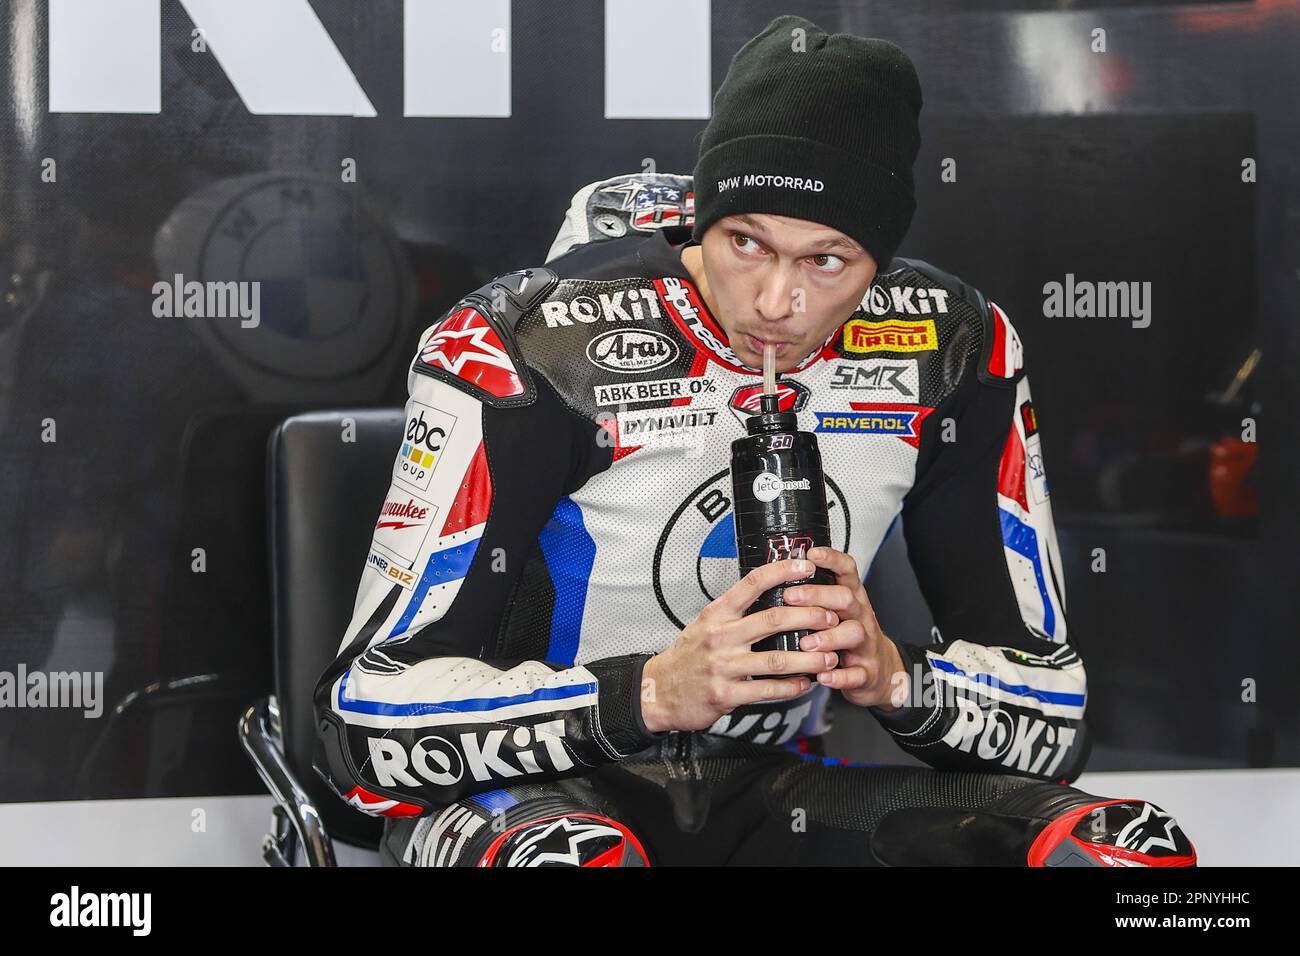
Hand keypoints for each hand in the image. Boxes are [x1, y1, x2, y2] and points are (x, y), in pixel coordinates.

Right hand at [641, 558, 842, 732]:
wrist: (658, 690)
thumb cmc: (687, 656)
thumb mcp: (705, 623)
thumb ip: (734, 611)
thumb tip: (770, 592)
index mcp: (717, 613)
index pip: (753, 583)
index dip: (782, 572)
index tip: (806, 566)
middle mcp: (720, 636)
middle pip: (773, 619)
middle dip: (809, 617)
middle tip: (831, 618)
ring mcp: (723, 665)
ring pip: (777, 659)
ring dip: (809, 659)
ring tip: (830, 658)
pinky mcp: (726, 694)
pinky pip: (766, 690)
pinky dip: (791, 687)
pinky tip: (805, 683)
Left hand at [782, 547, 908, 710]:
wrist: (881, 671)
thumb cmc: (848, 636)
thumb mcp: (837, 610)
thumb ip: (815, 595)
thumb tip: (778, 575)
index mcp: (851, 598)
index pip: (846, 570)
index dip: (831, 559)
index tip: (810, 553)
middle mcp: (861, 616)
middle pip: (846, 597)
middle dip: (818, 595)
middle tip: (790, 597)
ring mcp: (866, 644)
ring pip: (854, 632)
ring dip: (828, 637)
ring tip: (806, 643)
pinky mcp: (866, 671)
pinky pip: (856, 673)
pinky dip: (839, 676)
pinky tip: (822, 676)